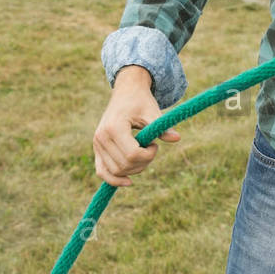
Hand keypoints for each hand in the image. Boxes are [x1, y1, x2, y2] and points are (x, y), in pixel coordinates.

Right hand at [93, 66, 180, 186]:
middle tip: (151, 148)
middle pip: (124, 166)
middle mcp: (101, 137)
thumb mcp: (152, 112)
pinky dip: (114, 179)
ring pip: (115, 172)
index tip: (155, 144)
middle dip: (143, 163)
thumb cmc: (140, 101)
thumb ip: (162, 127)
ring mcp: (97, 144)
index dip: (148, 155)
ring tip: (143, 154)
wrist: (126, 92)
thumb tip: (177, 138)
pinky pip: (102, 171)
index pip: (132, 155)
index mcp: (114, 127)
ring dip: (133, 170)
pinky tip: (128, 181)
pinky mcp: (97, 149)